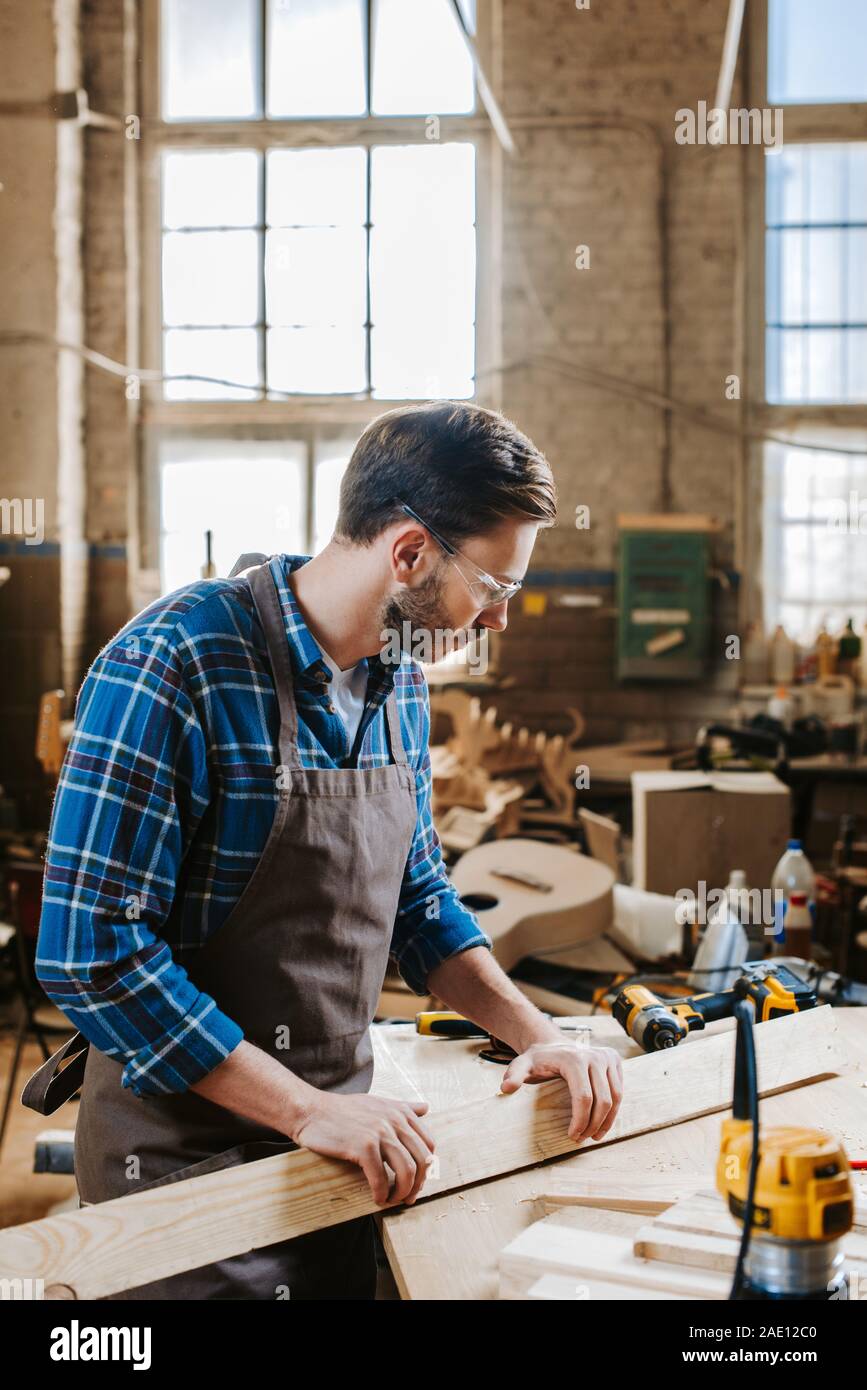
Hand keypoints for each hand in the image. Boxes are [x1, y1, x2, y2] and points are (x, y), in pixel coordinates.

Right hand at [291, 1091, 435, 1206]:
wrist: (311, 1111)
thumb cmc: (343, 1110)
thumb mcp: (377, 1102)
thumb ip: (403, 1107)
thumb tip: (426, 1107)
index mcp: (401, 1112)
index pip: (429, 1145)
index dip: (427, 1168)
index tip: (416, 1181)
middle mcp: (394, 1120)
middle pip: (423, 1160)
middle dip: (418, 1184)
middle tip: (408, 1197)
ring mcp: (379, 1133)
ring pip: (407, 1170)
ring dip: (403, 1192)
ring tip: (393, 1200)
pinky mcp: (362, 1146)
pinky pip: (380, 1178)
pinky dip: (381, 1193)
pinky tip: (377, 1199)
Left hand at [499, 1042, 623, 1141]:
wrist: (553, 1044)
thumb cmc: (538, 1060)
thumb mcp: (522, 1065)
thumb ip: (514, 1075)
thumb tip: (505, 1088)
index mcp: (574, 1059)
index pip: (584, 1097)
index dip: (580, 1121)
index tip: (572, 1136)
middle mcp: (594, 1056)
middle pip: (603, 1100)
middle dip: (594, 1125)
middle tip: (582, 1139)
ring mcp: (607, 1057)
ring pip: (615, 1098)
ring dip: (607, 1121)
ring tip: (594, 1136)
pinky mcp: (615, 1061)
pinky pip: (619, 1091)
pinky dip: (613, 1111)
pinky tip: (602, 1124)